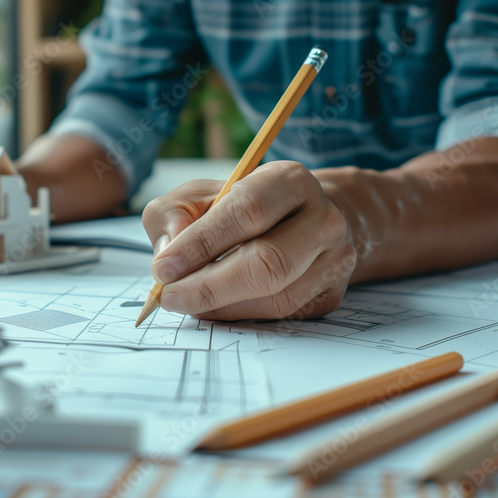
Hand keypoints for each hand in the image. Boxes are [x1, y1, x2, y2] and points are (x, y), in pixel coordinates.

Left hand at [141, 161, 356, 320]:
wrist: (302, 221)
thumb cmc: (242, 208)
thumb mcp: (201, 195)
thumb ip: (173, 213)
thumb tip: (169, 251)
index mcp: (290, 181)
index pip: (247, 211)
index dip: (201, 243)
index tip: (164, 268)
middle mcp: (323, 219)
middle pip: (267, 262)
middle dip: (208, 286)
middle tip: (170, 296)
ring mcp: (334, 260)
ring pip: (274, 297)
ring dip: (220, 306)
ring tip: (187, 300)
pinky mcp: (330, 295)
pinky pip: (281, 316)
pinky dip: (239, 315)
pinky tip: (216, 306)